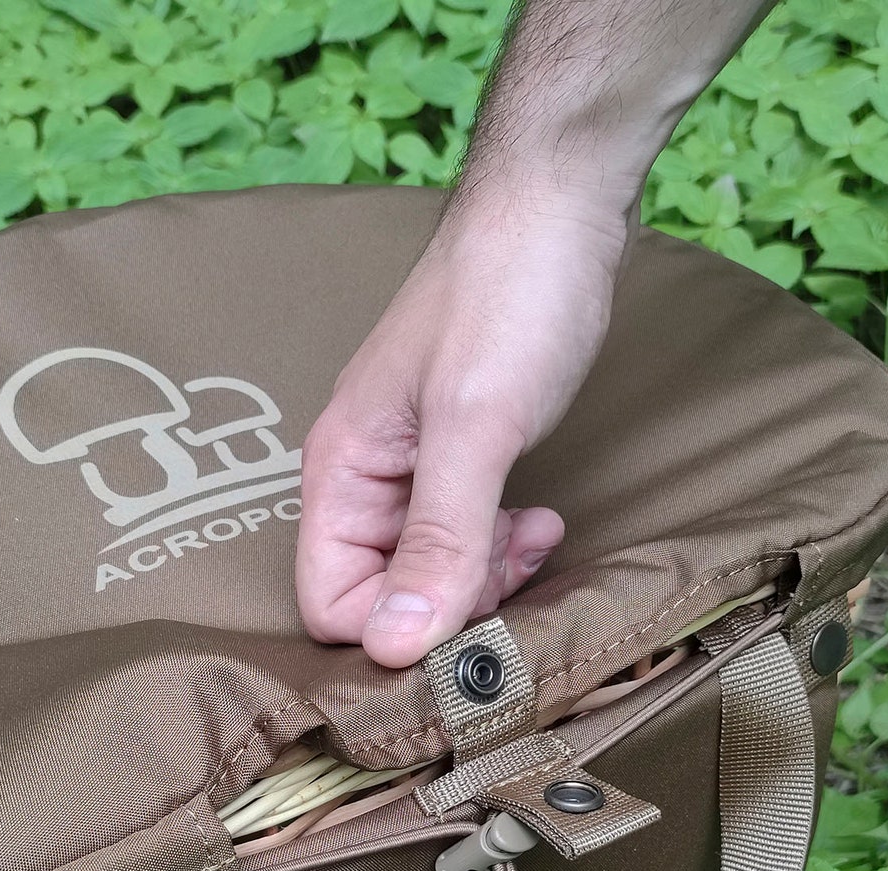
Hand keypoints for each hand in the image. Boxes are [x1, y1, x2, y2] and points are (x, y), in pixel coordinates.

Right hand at [296, 195, 633, 667]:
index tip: (468, 607)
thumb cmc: (507, 298)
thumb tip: (393, 647)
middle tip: (512, 560)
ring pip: (427, 572)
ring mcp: (409, 470)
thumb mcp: (474, 428)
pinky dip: (499, 543)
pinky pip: (460, 536)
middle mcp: (363, 481)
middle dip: (452, 598)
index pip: (331, 603)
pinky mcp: (454, 459)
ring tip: (534, 532)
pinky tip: (537, 517)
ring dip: (484, 572)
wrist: (556, 206)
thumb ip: (435, 541)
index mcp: (340, 474)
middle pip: (383, 597)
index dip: (396, 626)